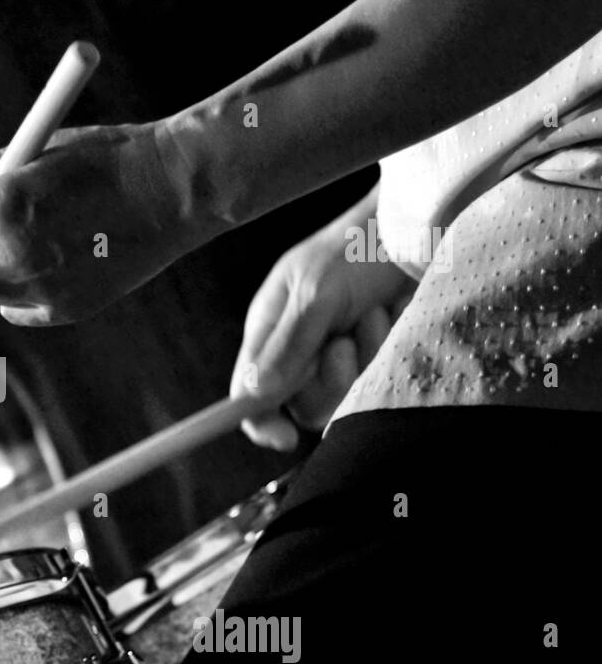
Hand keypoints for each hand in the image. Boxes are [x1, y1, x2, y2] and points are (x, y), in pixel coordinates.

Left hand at [0, 123, 220, 325]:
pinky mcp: (65, 311)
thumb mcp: (35, 149)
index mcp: (2, 205)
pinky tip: (31, 264)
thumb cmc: (108, 157)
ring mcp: (39, 288)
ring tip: (7, 239)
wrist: (178, 191)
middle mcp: (13, 253)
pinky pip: (15, 309)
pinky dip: (11, 290)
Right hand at [231, 208, 414, 451]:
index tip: (285, 438)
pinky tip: (390, 310)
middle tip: (341, 344)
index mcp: (269, 329)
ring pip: (343, 392)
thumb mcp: (316, 292)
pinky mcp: (372, 350)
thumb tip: (255, 394)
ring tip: (371, 312)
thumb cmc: (355, 249)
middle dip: (328, 379)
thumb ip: (288, 344)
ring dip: (362, 354)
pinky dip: (385, 344)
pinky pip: (375, 374)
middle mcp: (297, 346)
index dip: (260, 421)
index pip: (248, 392)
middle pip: (300, 402)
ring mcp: (335, 349)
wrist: (414, 225)